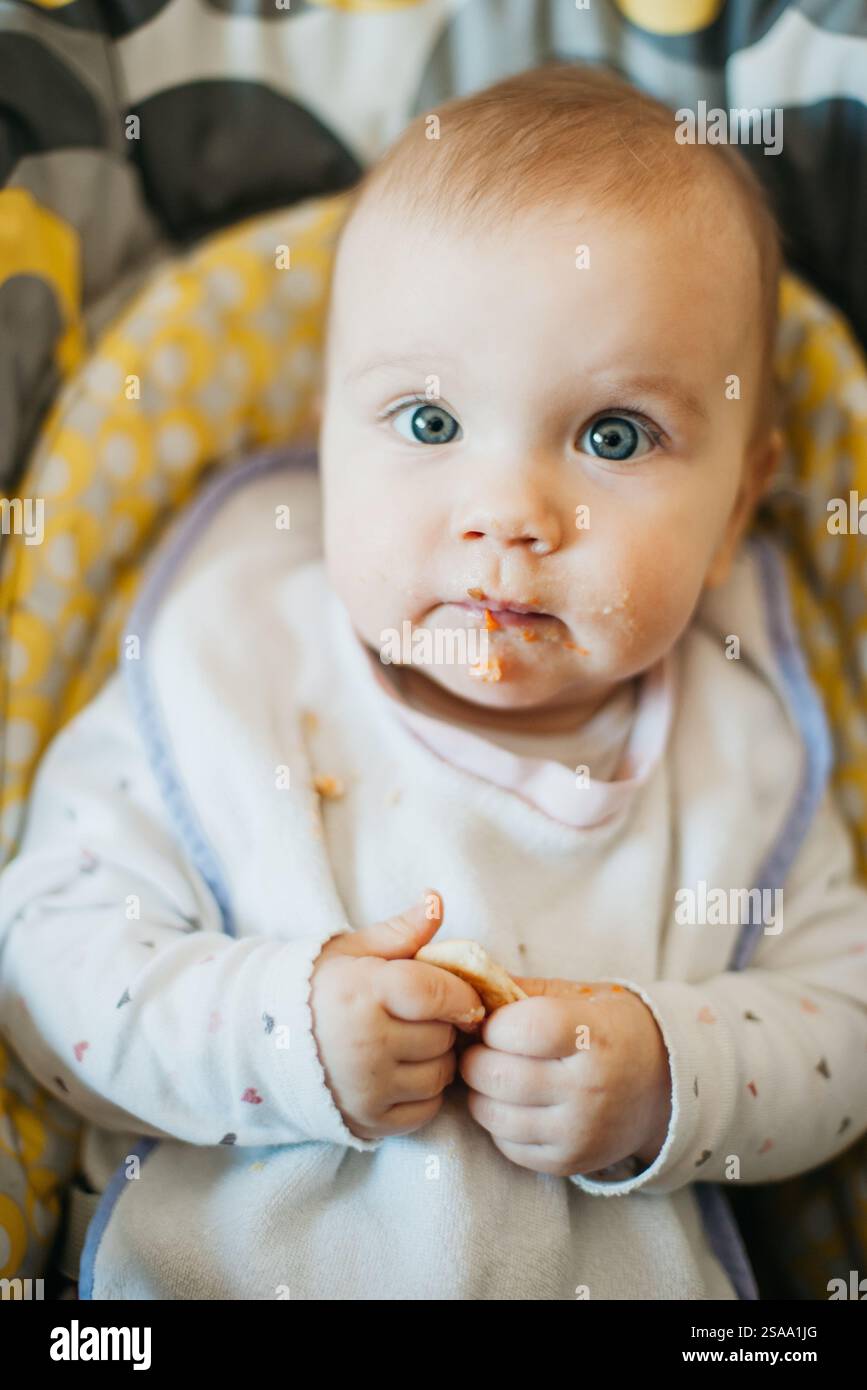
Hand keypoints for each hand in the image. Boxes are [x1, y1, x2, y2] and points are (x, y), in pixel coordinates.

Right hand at [309, 891, 483, 1140]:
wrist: (263, 1042)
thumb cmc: (317, 988)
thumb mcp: (352, 950)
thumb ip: (400, 931)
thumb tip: (436, 899)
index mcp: (363, 992)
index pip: (437, 994)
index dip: (460, 993)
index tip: (462, 995)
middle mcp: (365, 1044)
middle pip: (443, 1036)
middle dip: (442, 1024)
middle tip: (421, 1018)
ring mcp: (366, 1087)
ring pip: (440, 1075)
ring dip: (436, 1060)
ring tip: (411, 1044)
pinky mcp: (368, 1120)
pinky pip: (427, 1110)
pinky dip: (424, 1094)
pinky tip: (402, 1073)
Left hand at [459, 976, 671, 1177]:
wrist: (662, 1086)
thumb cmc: (611, 1030)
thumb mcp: (580, 996)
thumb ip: (525, 990)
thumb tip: (467, 984)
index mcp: (594, 1037)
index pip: (525, 1029)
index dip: (496, 1024)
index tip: (497, 1022)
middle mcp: (589, 1089)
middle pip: (498, 1074)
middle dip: (475, 1057)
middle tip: (482, 1048)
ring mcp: (579, 1131)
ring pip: (493, 1113)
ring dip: (480, 1091)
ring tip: (492, 1074)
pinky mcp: (569, 1162)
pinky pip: (507, 1145)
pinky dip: (497, 1123)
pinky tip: (511, 1103)